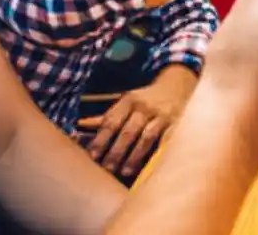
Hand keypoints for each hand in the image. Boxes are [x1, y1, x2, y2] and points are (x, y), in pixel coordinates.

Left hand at [81, 66, 196, 177]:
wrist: (177, 86)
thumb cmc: (145, 100)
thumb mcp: (126, 103)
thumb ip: (106, 118)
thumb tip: (80, 125)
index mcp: (128, 101)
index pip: (111, 122)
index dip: (101, 140)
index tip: (92, 157)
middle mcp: (145, 107)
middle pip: (128, 131)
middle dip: (116, 152)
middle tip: (107, 169)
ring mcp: (162, 115)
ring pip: (147, 137)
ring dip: (135, 156)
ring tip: (125, 172)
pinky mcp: (178, 123)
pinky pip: (167, 139)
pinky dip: (159, 152)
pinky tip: (152, 166)